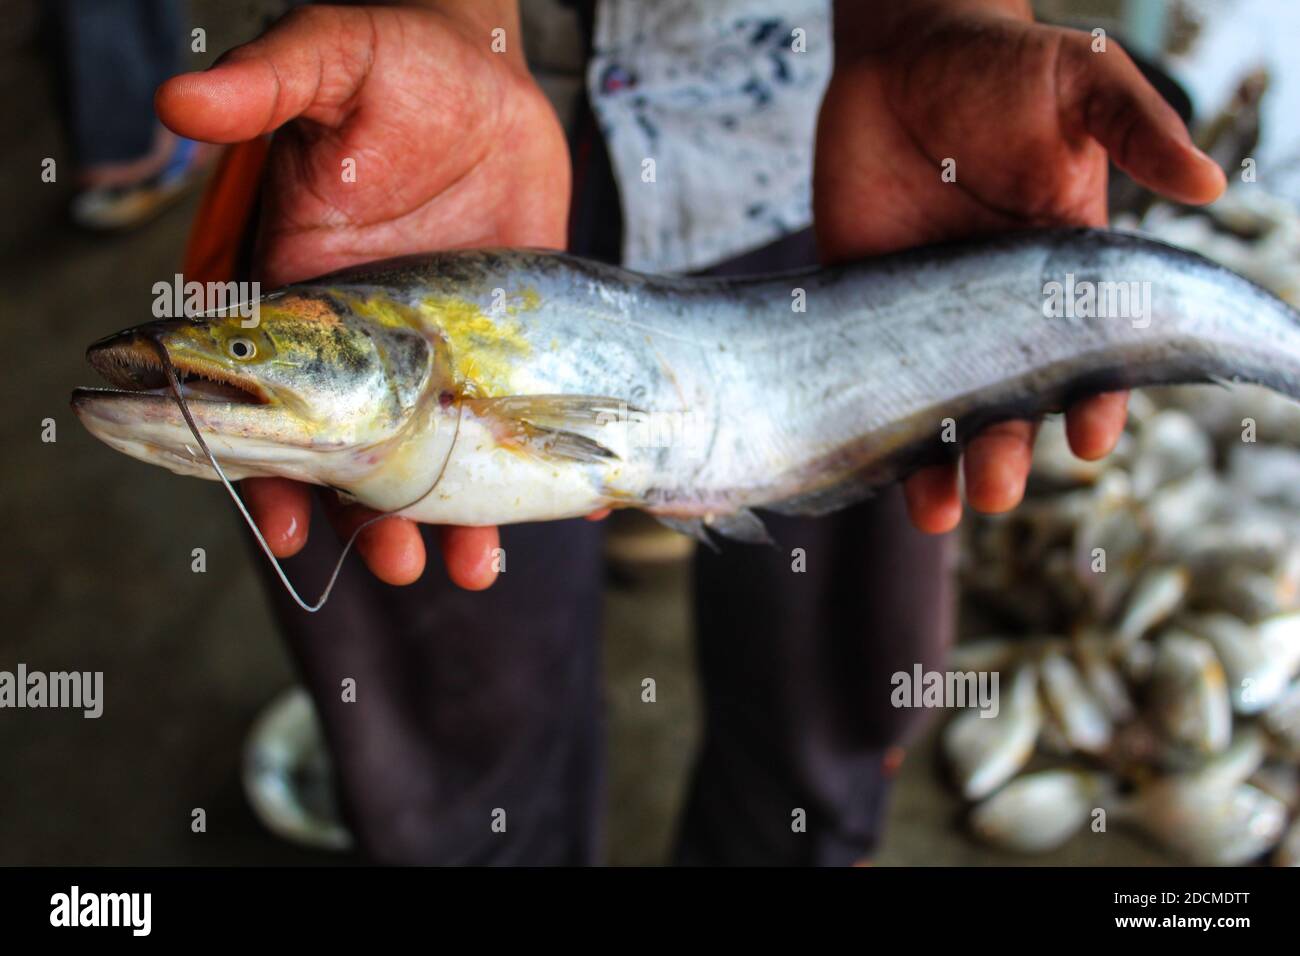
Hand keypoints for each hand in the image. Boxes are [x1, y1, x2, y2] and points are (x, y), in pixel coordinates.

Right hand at [157, 2, 569, 587]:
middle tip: (400, 560)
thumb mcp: (330, 61)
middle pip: (351, 454)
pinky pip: (513, 418)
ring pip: (433, 454)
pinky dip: (537, 465)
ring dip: (448, 516)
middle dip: (368, 516)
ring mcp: (434, 355)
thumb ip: (267, 84)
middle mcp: (361, 343)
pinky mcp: (498, 347)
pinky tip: (568, 506)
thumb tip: (182, 97)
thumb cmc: (394, 65)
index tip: (286, 520)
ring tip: (474, 567)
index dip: (265, 469)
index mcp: (298, 296)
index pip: (263, 400)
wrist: (487, 76)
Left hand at [814, 0, 1225, 532]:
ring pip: (941, 411)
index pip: (1089, 358)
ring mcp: (930, 316)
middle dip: (1008, 451)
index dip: (1095, 403)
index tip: (1090, 440)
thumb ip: (1137, 131)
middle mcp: (999, 310)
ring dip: (941, 467)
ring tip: (938, 511)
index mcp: (1064, 273)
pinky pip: (869, 381)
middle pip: (1011, 403)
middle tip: (998, 485)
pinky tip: (870, 468)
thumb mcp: (1080, 85)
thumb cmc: (1002, 65)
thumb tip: (1209, 183)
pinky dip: (871, 426)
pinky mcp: (866, 307)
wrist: (901, 50)